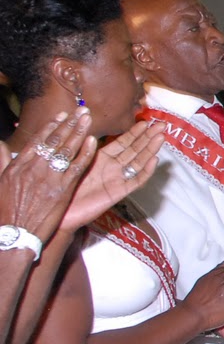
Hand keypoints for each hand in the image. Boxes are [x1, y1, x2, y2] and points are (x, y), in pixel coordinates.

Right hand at [0, 110, 96, 243]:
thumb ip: (2, 161)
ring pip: (67, 150)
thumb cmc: (6, 211)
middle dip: (69, 124)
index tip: (61, 115)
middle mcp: (34, 168)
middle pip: (54, 141)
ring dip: (79, 132)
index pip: (38, 141)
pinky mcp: (62, 190)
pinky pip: (77, 167)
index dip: (51, 126)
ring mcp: (49, 178)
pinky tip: (93, 141)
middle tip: (81, 111)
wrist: (15, 233)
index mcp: (19, 165)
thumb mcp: (0, 182)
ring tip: (88, 119)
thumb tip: (1, 145)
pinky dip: (85, 153)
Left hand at [61, 119, 164, 230]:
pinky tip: (153, 160)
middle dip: (148, 137)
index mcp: (102, 158)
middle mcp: (112, 168)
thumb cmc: (64, 187)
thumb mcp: (74, 161)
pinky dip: (145, 171)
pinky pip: (135, 181)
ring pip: (138, 162)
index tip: (146, 121)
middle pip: (135, 150)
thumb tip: (87, 127)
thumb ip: (84, 147)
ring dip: (150, 150)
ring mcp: (117, 180)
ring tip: (161, 137)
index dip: (135, 132)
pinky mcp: (119, 193)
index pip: (123, 142)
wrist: (61, 212)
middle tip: (161, 125)